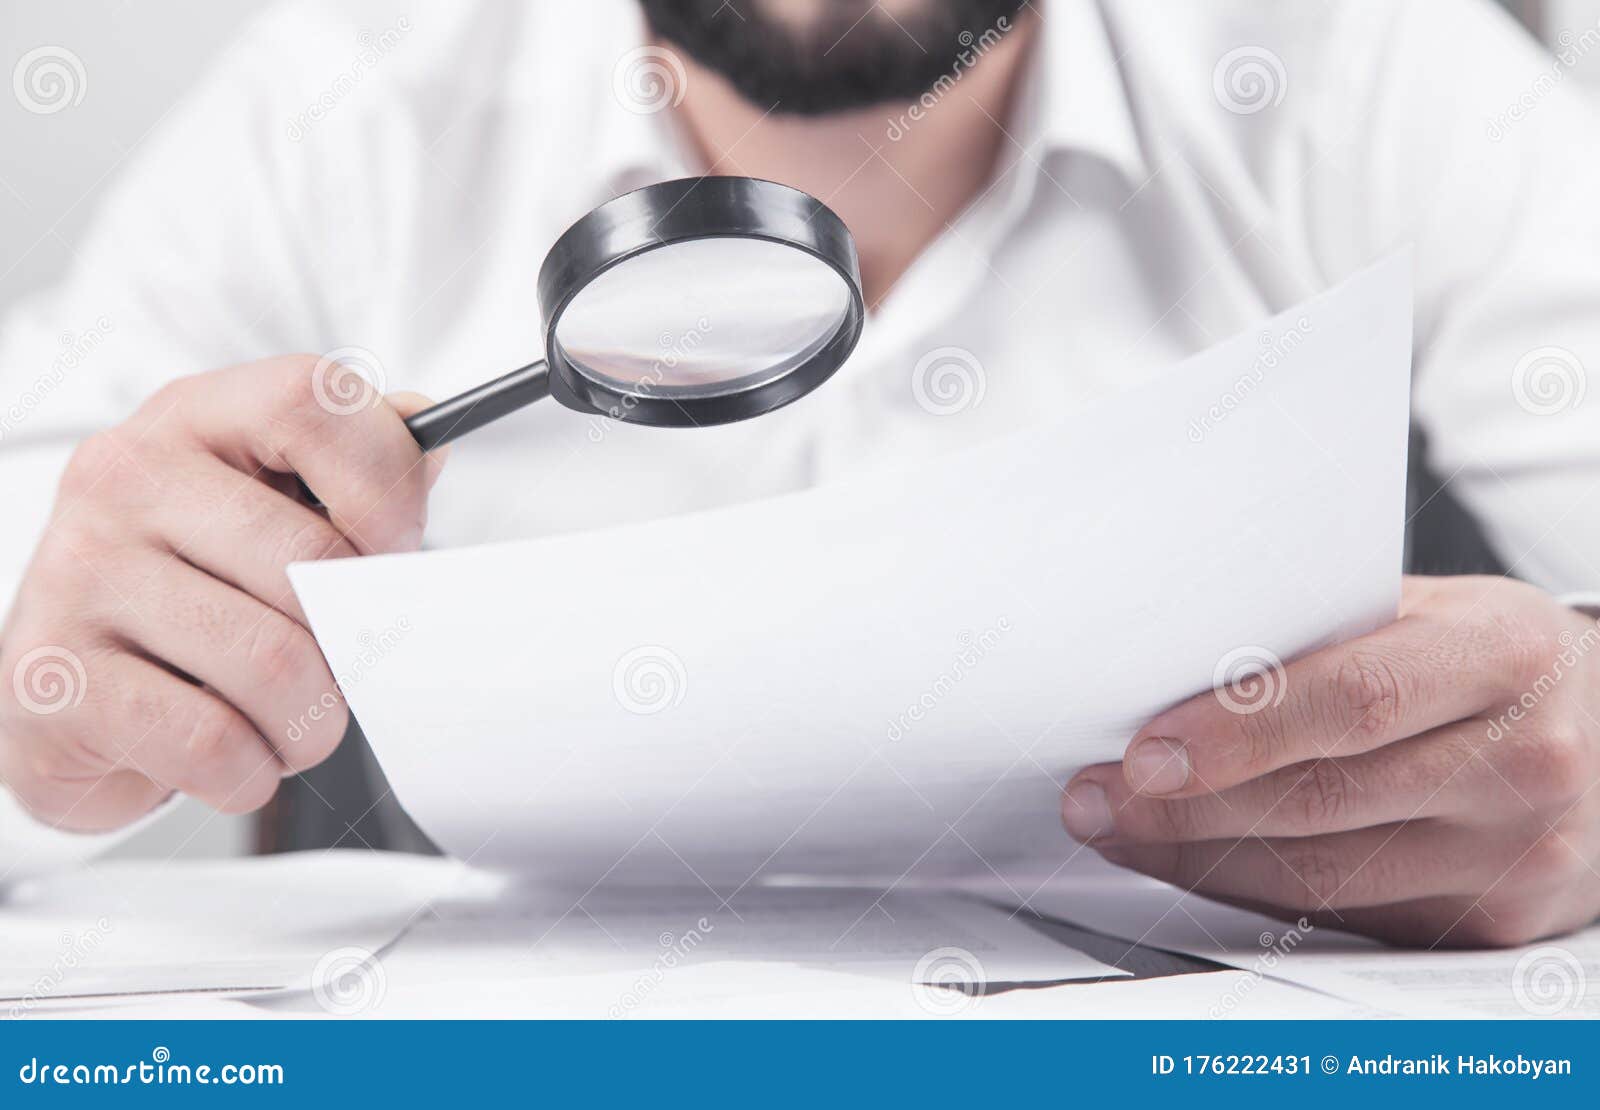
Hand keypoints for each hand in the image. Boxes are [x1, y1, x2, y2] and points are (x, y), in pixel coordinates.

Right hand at [0, 355, 445, 830]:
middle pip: (309, 557)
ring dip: (311, 722)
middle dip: (354, 642)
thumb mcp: (266, 511)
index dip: (386, 486)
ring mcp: (80, 570)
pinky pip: (210, 740)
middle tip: (344, 671)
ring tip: (295, 724)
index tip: (394, 554)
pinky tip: (236, 759)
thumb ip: (352, 473)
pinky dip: (250, 771)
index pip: (312, 402)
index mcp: (192, 418)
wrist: (61, 698)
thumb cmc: (187, 593)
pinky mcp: (54, 674)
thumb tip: (427, 437)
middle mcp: (125, 476)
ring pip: (274, 662)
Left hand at [1061, 575, 1599, 946]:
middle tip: (1099, 796)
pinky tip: (1196, 861)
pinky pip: (1344, 913)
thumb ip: (1323, 633)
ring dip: (1199, 856)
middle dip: (1185, 808)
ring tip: (1121, 826)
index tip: (1143, 753)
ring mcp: (1518, 853)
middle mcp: (1525, 761)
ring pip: (1320, 873)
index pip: (1351, 699)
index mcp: (1502, 655)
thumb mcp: (1434, 613)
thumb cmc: (1498, 663)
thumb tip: (1170, 662)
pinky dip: (1254, 889)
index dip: (1236, 732)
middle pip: (1321, 799)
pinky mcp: (1497, 919)